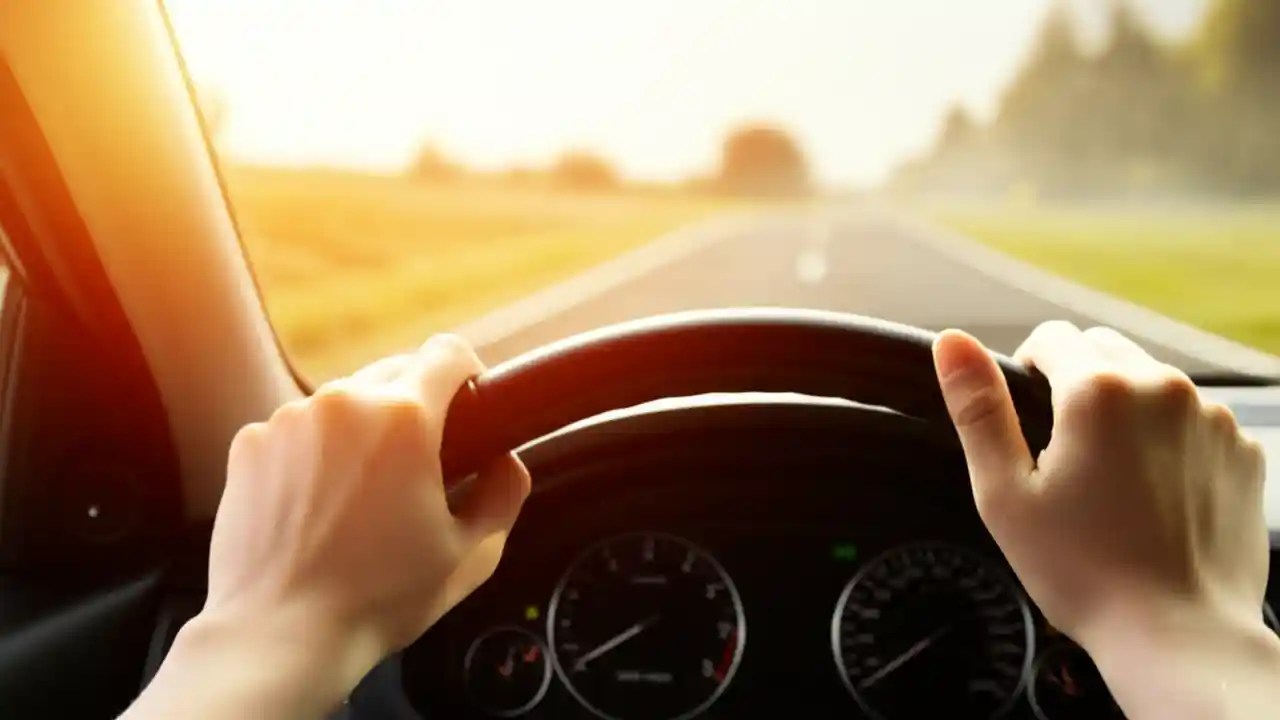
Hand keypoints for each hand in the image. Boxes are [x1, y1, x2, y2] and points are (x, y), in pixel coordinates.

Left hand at [127, 335, 529, 718]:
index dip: (468, 375)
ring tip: (363, 495)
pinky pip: (298, 429)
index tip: (469, 406)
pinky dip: (314, 453)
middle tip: (422, 466)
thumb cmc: (377, 600)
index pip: (448, 352)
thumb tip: (506, 464)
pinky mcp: (249, 443)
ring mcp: (288, 419)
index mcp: (404, 418)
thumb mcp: (471, 554)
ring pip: (345, 401)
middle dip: (416, 408)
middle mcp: (343, 402)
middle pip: (396, 372)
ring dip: (362, 430)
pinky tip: (318, 506)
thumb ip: (504, 493)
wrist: (279, 635)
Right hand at [932, 323, 1274, 717]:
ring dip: (1127, 410)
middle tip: (1064, 455)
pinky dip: (1170, 441)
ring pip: (1152, 383)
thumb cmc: (1081, 571)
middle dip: (1077, 384)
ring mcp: (1213, 419)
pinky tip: (1155, 496)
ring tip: (1113, 481)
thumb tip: (950, 340)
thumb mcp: (1005, 493)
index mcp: (1098, 391)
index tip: (1027, 424)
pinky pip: (1194, 421)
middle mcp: (1164, 388)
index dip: (1026, 371)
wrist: (1178, 635)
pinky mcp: (1243, 451)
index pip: (1051, 336)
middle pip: (1103, 350)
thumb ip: (978, 408)